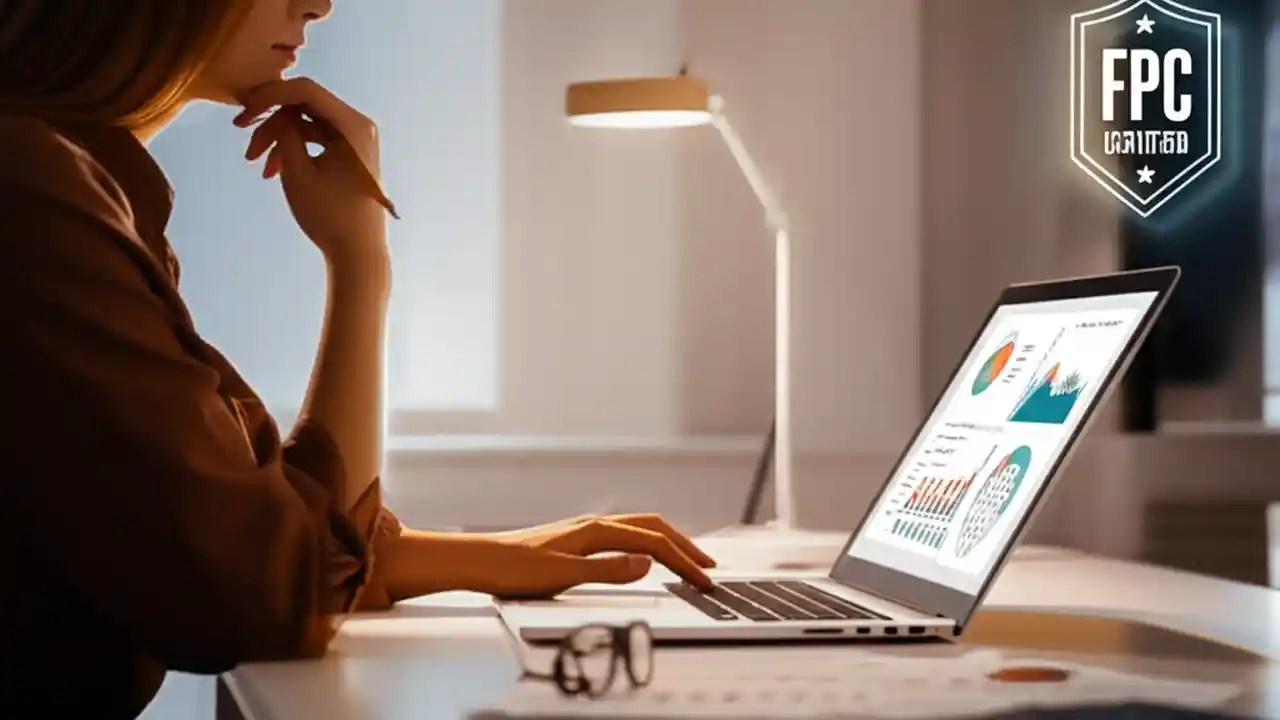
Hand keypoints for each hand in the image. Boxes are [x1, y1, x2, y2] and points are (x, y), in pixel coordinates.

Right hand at [234, 77, 385, 263]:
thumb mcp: (297, 170)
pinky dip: (294, 150)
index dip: (269, 95)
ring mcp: (356, 138)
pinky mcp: (349, 152)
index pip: (305, 89)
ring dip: (279, 140)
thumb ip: (285, 132)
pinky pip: (316, 139)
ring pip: (307, 123)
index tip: (242, 112)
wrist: (357, 252)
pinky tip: (272, 171)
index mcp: (354, 124)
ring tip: (258, 167)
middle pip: (305, 105)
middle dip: (271, 123)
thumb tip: (279, 108)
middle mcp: (359, 125)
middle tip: (244, 142)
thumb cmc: (329, 215)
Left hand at [490, 514, 715, 588]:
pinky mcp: (579, 538)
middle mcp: (595, 524)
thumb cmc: (516, 569)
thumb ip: (609, 570)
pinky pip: (625, 534)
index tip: (704, 580)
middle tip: (709, 566)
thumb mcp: (564, 575)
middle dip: (685, 545)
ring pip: (640, 528)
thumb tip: (648, 564)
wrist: (482, 560)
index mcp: (597, 531)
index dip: (683, 562)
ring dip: (669, 541)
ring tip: (687, 558)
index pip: (653, 544)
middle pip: (653, 527)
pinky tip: (645, 555)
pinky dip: (648, 542)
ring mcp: (587, 529)